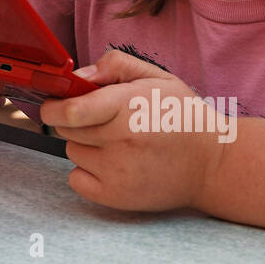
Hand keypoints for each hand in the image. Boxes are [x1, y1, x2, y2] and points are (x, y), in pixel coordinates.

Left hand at [40, 49, 227, 210]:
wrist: (212, 164)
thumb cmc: (182, 115)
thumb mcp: (156, 77)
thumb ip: (115, 66)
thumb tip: (78, 76)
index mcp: (129, 107)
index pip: (71, 110)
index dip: (53, 105)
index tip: (52, 102)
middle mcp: (121, 141)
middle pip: (66, 129)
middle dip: (73, 120)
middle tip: (100, 118)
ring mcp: (118, 172)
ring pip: (72, 151)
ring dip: (84, 144)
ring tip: (115, 141)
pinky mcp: (116, 197)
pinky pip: (76, 179)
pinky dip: (86, 171)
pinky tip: (112, 163)